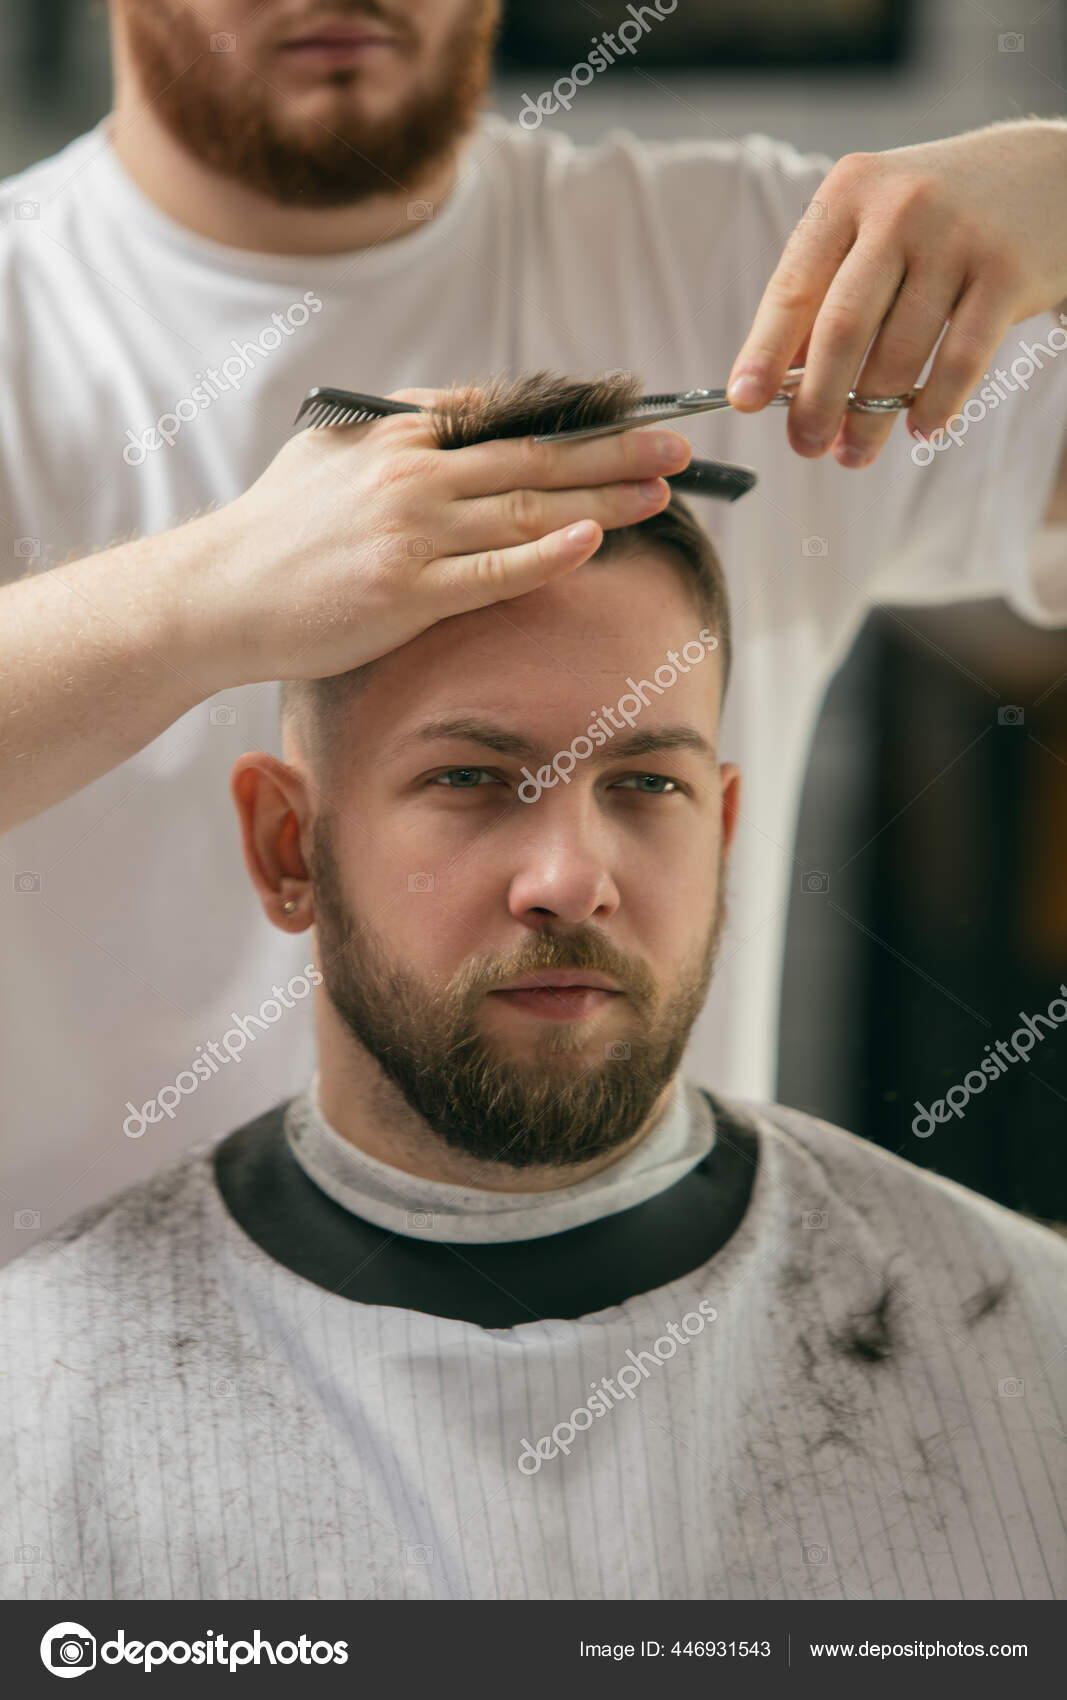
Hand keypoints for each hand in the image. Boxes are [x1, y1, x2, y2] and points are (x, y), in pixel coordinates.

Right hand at [204, 388, 690, 685]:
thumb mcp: (334, 449)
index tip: (633, 412)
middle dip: (615, 449)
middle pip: (535, 456)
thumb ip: (404, 427)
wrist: (220, 594)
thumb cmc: (278, 527)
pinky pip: (493, 571)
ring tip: (663, 489)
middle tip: (678, 444)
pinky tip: (595, 540)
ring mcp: (412, 533)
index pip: (508, 415)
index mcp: (400, 433)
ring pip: (528, 508)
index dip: (578, 416)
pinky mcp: (407, 593)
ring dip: (604, 497)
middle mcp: (413, 473)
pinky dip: (547, 554)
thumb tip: (471, 411)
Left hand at [726, 120, 1066, 466]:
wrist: (1048, 174)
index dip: (763, 351)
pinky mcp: (1006, 271)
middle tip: (804, 446)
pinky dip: (936, 405)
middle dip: (816, 400)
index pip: (793, 286)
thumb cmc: (937, 217)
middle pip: (842, 328)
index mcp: (849, 193)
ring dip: (871, 417)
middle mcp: (899, 208)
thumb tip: (778, 379)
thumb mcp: (873, 228)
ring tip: (855, 452)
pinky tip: (921, 430)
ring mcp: (957, 237)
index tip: (744, 401)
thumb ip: (826, 290)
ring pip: (899, 353)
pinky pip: (961, 359)